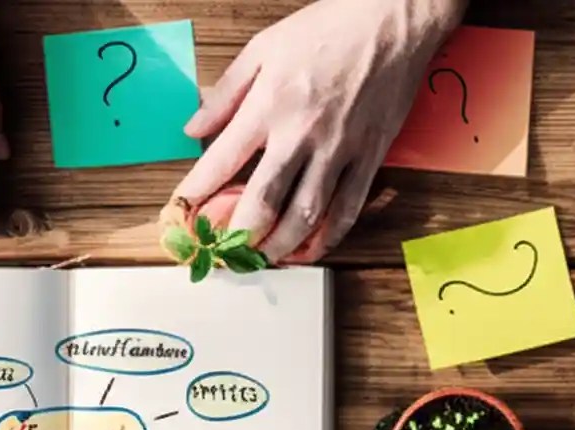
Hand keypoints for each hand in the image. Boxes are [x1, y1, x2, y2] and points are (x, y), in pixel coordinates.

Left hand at [174, 0, 465, 262]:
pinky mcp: (370, 156)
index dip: (196, 193)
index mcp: (270, 104)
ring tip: (260, 260)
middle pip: (263, 202)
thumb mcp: (263, 47)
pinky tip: (309, 251)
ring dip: (279, 247)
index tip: (181, 214)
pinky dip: (326, 237)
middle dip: (238, 236)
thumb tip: (193, 128)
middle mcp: (302, 133)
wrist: (394, 18)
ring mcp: (339, 149)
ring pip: (305, 215)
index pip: (221, 161)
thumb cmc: (330, 27)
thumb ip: (225, 93)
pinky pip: (347, 209)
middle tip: (222, 253)